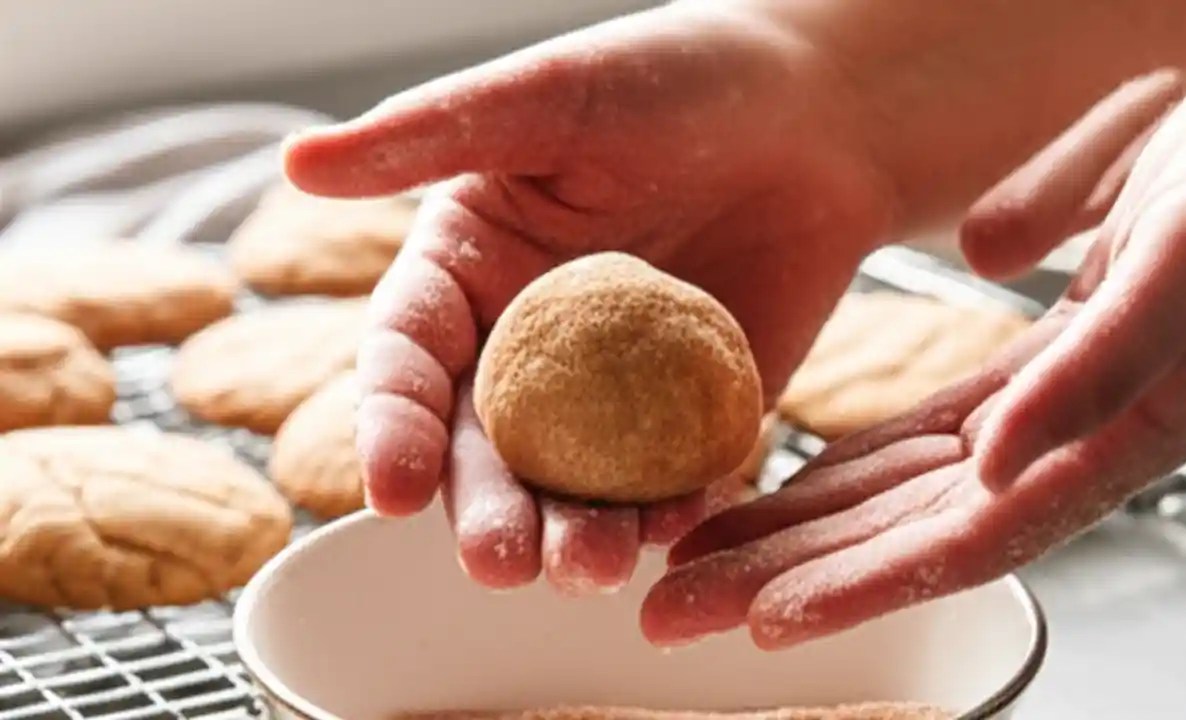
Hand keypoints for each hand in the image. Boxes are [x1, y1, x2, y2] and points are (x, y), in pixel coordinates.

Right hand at [282, 2, 893, 593]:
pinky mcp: (693, 412)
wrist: (819, 110)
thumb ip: (427, 135)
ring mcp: (614, 388)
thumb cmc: (674, 78)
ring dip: (573, 533)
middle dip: (484, 510)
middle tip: (501, 561)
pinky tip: (671, 532)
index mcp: (470, 271)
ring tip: (591, 567)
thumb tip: (295, 163)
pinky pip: (671, 478)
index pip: (409, 360)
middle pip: (485, 447)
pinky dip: (668, 510)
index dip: (392, 426)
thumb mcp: (547, 97)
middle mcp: (529, 343)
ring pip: (571, 481)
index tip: (393, 490)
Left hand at [642, 21, 1185, 648]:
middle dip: (790, 574)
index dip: (861, 585)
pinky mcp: (1036, 351)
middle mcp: (1071, 429)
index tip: (762, 619)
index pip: (965, 538)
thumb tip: (1000, 464)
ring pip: (901, 485)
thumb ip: (1103, 364)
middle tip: (682, 607)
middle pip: (906, 529)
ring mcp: (1049, 396)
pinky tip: (790, 483)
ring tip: (705, 558)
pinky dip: (853, 460)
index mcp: (1116, 427)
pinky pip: (926, 426)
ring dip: (800, 528)